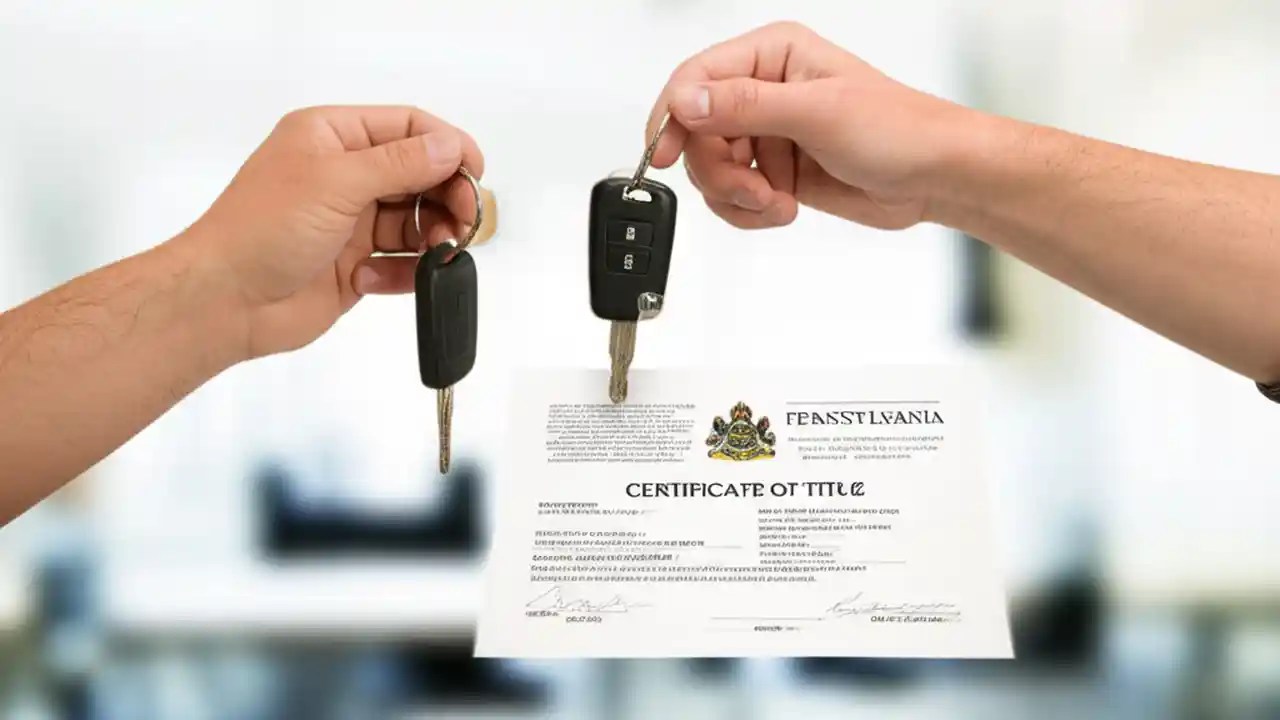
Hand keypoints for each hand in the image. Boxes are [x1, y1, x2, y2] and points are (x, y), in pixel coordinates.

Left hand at [178, 105, 484, 359]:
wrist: (225, 301)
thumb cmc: (261, 230)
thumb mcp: (336, 182)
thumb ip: (400, 163)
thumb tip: (450, 146)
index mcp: (332, 137)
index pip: (407, 127)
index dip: (447, 146)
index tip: (476, 171)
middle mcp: (343, 174)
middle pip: (420, 175)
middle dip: (446, 197)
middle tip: (466, 221)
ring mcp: (350, 221)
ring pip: (416, 221)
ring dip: (431, 238)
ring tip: (436, 253)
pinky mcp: (355, 264)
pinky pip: (401, 263)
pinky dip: (401, 272)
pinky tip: (371, 278)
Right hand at [647, 21, 969, 230]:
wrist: (934, 178)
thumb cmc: (898, 130)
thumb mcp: (818, 111)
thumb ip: (746, 105)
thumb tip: (687, 101)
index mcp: (772, 54)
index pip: (695, 78)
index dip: (672, 117)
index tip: (662, 154)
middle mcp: (763, 90)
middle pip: (697, 133)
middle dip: (719, 171)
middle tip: (753, 190)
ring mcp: (767, 133)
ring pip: (711, 170)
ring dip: (738, 197)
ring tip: (777, 202)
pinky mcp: (774, 171)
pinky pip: (732, 196)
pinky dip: (749, 212)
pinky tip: (783, 208)